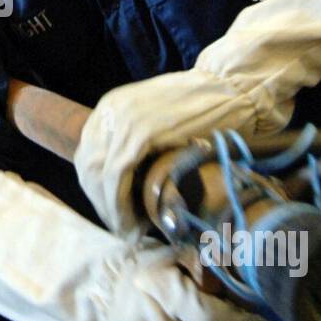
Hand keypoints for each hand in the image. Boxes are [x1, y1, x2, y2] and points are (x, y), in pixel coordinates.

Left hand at [74, 68, 260, 239]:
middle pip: (88, 167)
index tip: (112, 212)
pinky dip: (120, 205)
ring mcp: (123, 119)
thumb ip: (136, 142)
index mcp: (111, 106)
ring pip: (99, 176)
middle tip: (121, 227)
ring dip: (110, 210)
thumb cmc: (204, 110)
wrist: (233, 90)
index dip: (96, 190)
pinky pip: (116, 177)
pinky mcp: (141, 133)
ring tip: (128, 231)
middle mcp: (110, 110)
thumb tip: (129, 181)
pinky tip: (133, 223)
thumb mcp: (157, 120)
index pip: (87, 156)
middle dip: (101, 203)